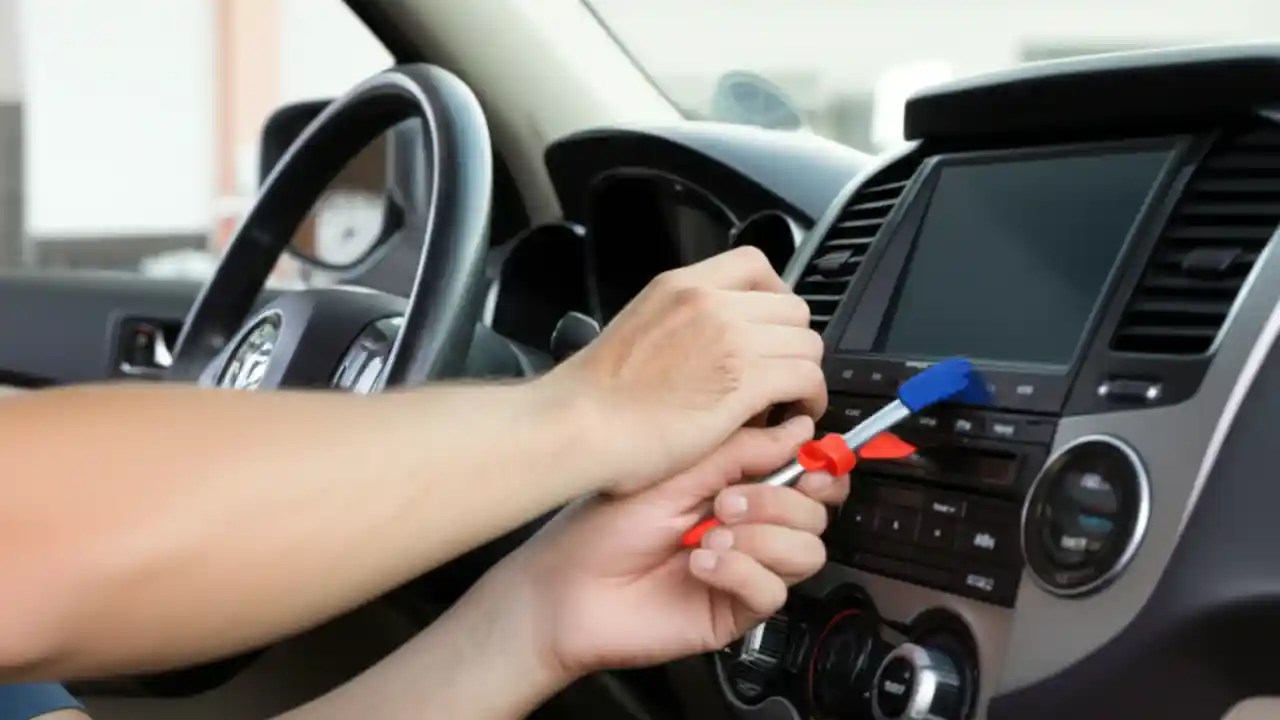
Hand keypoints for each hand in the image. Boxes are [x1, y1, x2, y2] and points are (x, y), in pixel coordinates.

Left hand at [493, 416, 849, 678]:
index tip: (811, 461)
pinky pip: (773, 591)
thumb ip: (740, 451)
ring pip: (806, 552)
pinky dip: (741, 571)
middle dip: (780, 501)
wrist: (568, 589)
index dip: (818, 466)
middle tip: (727, 501)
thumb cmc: (604, 528)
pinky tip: (701, 564)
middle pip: (816, 513)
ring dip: (762, 537)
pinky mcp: (736, 609)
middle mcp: (748, 526)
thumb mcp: (673, 471)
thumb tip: (800, 430)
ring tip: (710, 534)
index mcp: (736, 484)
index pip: (804, 474)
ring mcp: (746, 568)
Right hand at [543, 247, 826, 493]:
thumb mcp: (638, 329)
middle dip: (793, 343)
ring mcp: (730, 339)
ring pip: (806, 343)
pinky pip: (806, 378)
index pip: (755, 264)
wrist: (576, 425)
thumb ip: (682, 324)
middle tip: (782, 372)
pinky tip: (795, 414)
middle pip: (792, 308)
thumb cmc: (593, 397)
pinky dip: (810, 398)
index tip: (772, 328)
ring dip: (804, 373)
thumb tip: (716, 345)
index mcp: (680, 286)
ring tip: (790, 399)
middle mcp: (710, 303)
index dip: (776, 298)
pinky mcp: (745, 380)